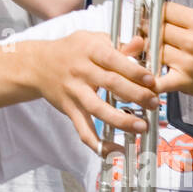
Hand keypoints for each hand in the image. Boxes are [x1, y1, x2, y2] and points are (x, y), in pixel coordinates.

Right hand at [34, 32, 158, 154]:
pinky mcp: (69, 110)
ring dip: (121, 120)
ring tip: (141, 127)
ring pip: (98, 109)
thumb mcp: (93, 39)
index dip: (134, 71)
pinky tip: (114, 152)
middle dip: (136, 95)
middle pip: (111, 84)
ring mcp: (74, 92)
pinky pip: (83, 130)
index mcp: (91, 50)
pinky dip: (98, 144)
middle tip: (154, 103)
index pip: (115, 60)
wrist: (37, 65)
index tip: (152, 81)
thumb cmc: (72, 50)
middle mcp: (82, 71)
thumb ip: (118, 45)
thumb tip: (141, 43)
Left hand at [160, 3, 192, 106]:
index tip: (157, 16)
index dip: (158, 12)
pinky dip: (150, 80)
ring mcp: (188, 63)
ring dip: (154, 52)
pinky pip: (159, 81)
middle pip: (157, 29)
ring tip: (157, 51)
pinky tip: (148, 78)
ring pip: (155, 51)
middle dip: (153, 30)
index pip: (166, 10)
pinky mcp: (186, 83)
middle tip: (152, 33)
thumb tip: (186, 15)